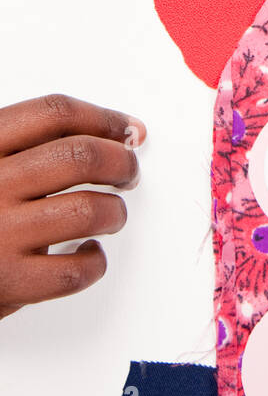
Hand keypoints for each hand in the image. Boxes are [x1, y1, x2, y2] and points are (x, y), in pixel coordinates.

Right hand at [0, 94, 144, 318]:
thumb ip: (30, 146)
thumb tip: (113, 134)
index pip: (53, 113)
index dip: (103, 118)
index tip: (127, 129)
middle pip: (80, 156)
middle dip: (120, 162)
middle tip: (127, 172)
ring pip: (87, 210)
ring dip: (114, 212)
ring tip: (110, 215)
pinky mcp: (8, 282)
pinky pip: (74, 270)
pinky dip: (94, 262)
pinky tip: (87, 252)